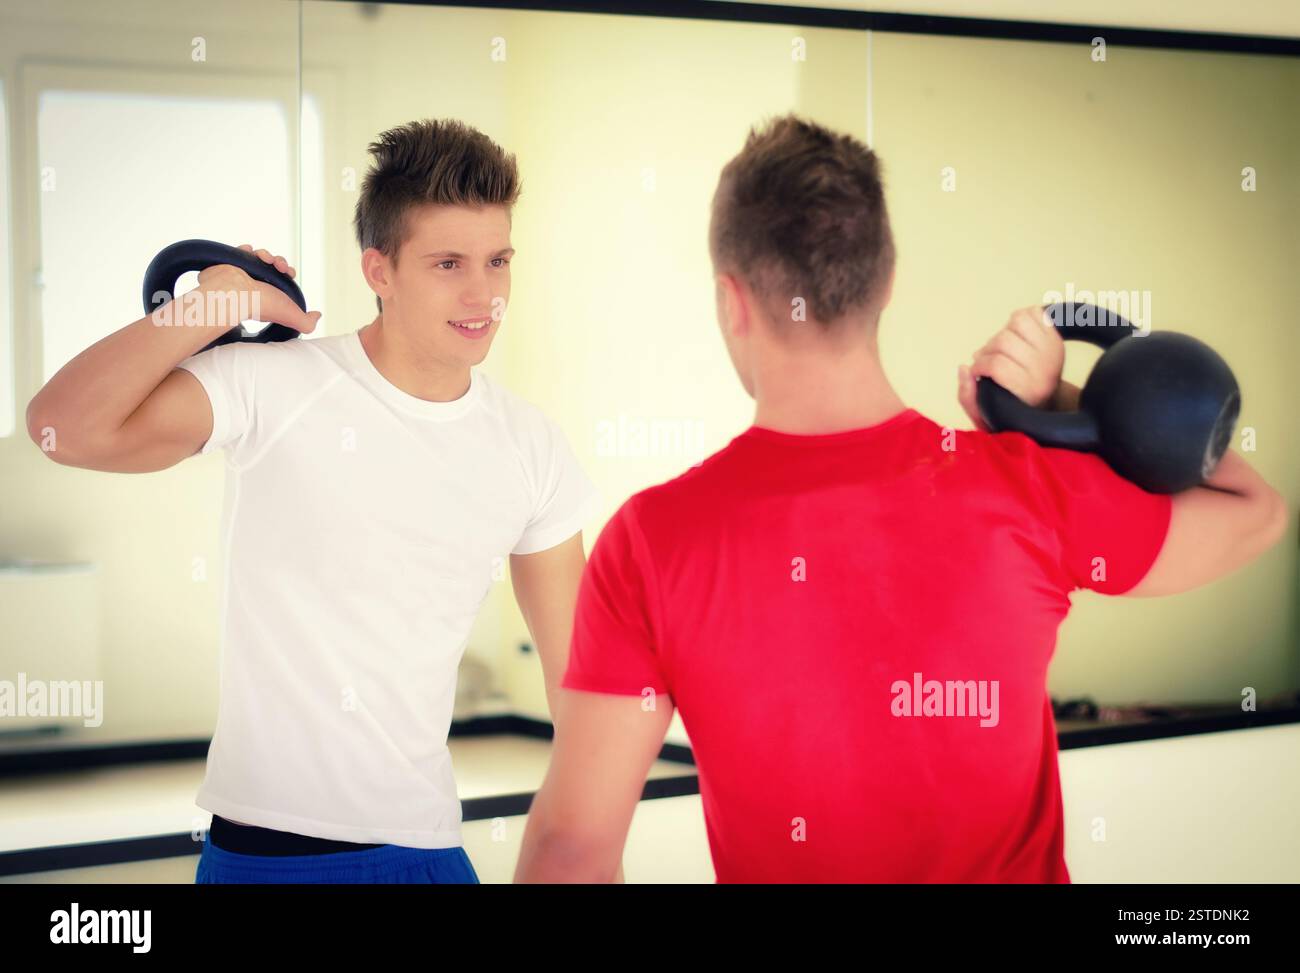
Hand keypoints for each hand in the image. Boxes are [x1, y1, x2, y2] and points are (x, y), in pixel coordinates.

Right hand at [195, 244, 320, 333]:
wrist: (236, 293)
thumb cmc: (262, 305)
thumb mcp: (293, 317)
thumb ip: (308, 322)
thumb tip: (317, 315)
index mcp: (269, 295)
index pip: (282, 280)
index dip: (288, 272)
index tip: (290, 273)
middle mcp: (257, 285)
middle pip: (272, 266)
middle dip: (279, 261)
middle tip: (278, 265)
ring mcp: (244, 274)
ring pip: (259, 258)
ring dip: (266, 254)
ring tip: (265, 258)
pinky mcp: (232, 265)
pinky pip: (241, 252)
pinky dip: (247, 250)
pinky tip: (250, 252)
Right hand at [958, 305, 1063, 430]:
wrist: (1046, 400)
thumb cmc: (1011, 406)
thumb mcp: (985, 414)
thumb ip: (968, 396)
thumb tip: (964, 368)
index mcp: (1028, 390)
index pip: (996, 365)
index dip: (980, 365)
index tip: (976, 370)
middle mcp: (1045, 368)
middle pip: (1003, 341)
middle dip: (987, 348)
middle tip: (987, 358)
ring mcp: (1052, 350)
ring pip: (1017, 321)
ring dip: (1003, 331)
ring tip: (1002, 346)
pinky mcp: (1055, 337)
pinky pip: (1033, 312)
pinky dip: (1019, 318)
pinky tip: (1015, 334)